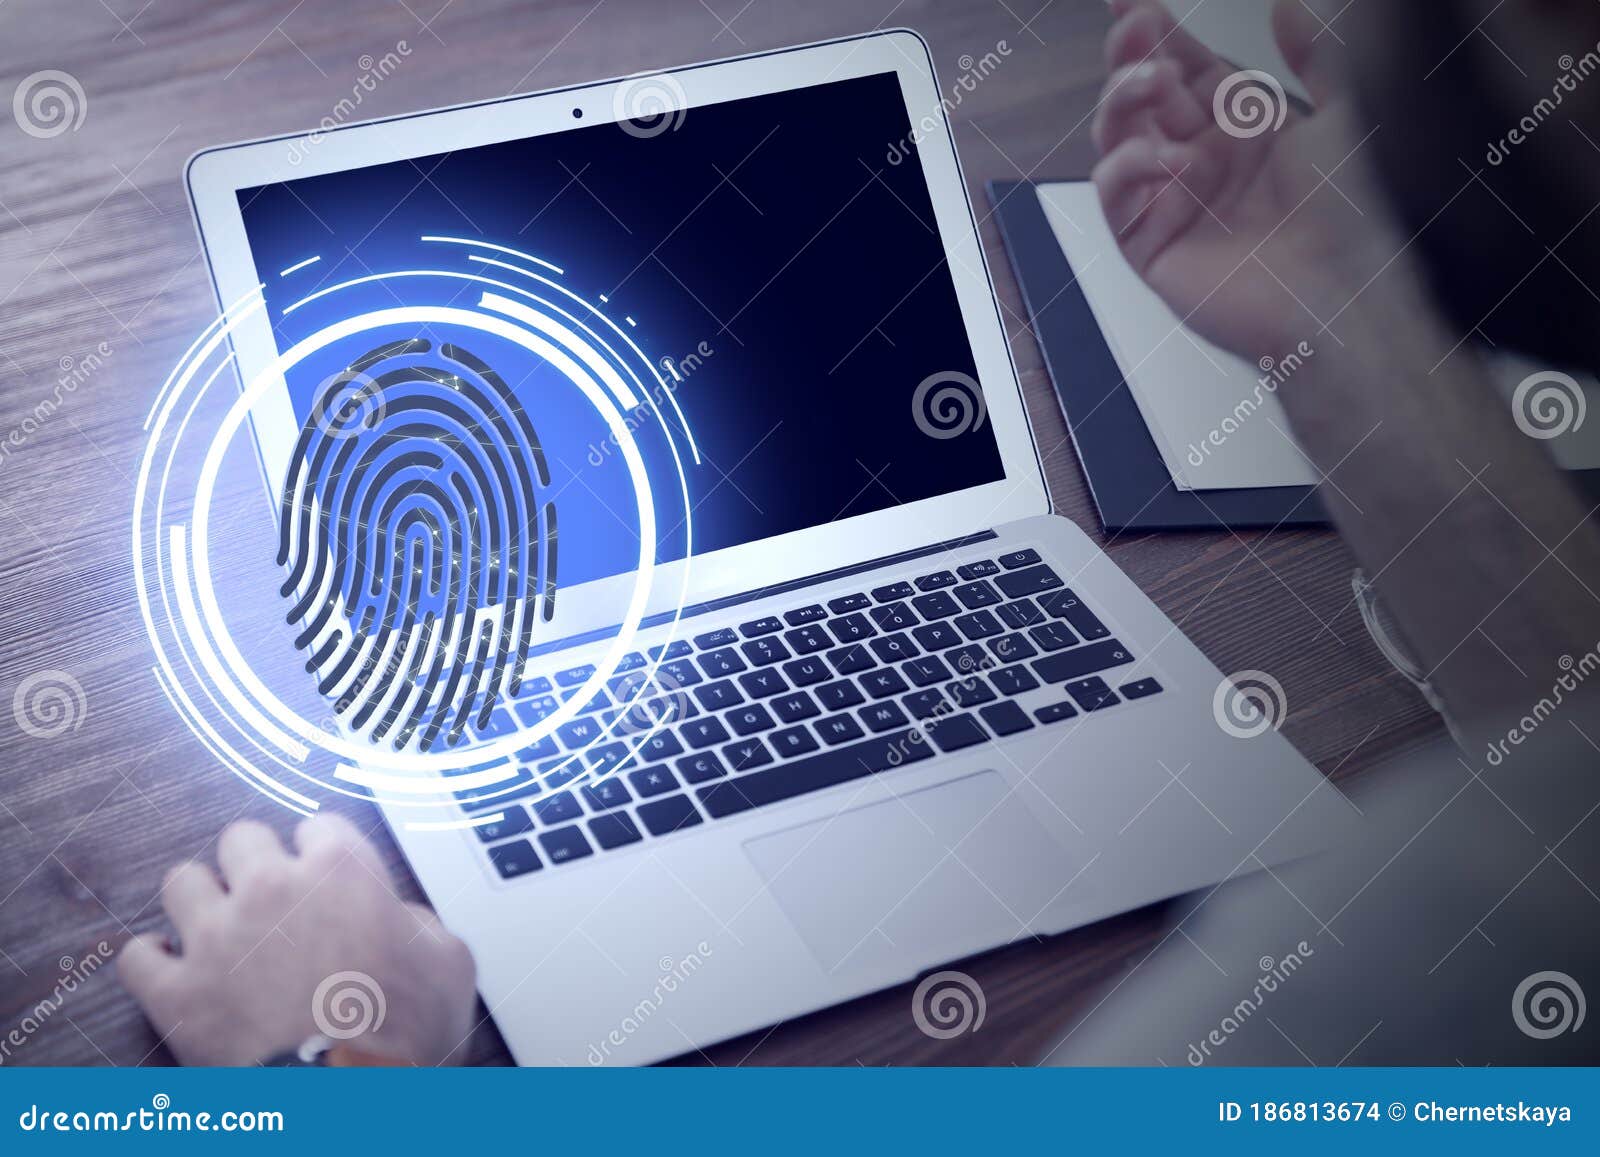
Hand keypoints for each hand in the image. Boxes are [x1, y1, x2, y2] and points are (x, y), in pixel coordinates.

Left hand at [119, 813, 475, 1065]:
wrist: (358, 1098)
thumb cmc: (408, 1033)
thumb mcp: (448, 962)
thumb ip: (420, 924)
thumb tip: (405, 924)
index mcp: (340, 872)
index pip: (318, 826)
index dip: (321, 852)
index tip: (321, 871)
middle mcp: (271, 890)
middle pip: (241, 838)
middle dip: (253, 863)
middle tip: (267, 895)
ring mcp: (216, 939)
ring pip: (182, 882)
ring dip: (199, 901)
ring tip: (214, 925)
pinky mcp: (178, 995)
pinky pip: (137, 958)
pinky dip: (152, 963)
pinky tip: (170, 970)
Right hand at [1091, 0, 1395, 358]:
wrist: (1348, 293)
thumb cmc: (1358, 214)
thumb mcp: (1350, 110)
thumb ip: (1318, 53)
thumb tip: (1286, 6)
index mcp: (1245, 128)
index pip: (1185, 67)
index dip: (1155, 30)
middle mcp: (1204, 161)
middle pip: (1141, 96)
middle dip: (1130, 56)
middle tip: (1136, 27)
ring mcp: (1172, 202)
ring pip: (1116, 137)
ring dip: (1122, 100)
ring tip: (1153, 83)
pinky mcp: (1149, 245)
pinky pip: (1113, 195)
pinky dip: (1127, 166)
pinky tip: (1168, 160)